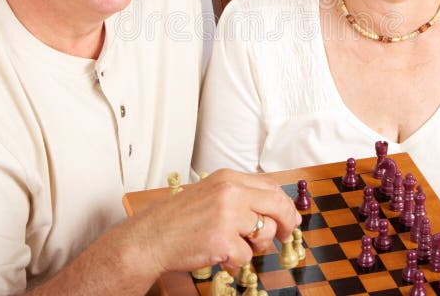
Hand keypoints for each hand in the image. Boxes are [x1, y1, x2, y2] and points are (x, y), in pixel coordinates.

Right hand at [126, 169, 300, 275]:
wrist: (150, 238)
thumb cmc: (178, 219)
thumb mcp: (211, 194)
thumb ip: (242, 197)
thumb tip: (279, 210)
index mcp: (228, 178)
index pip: (271, 186)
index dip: (284, 205)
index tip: (289, 218)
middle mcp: (230, 192)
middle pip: (277, 205)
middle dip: (285, 223)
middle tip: (283, 236)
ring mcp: (227, 215)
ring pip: (264, 233)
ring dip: (254, 246)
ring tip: (234, 245)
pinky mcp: (223, 240)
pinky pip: (246, 256)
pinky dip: (235, 261)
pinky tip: (220, 255)